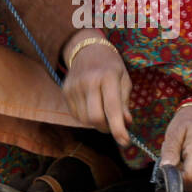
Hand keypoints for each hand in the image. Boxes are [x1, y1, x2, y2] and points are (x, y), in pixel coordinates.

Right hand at [61, 30, 133, 147]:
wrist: (86, 49)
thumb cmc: (110, 66)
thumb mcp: (124, 79)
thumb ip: (125, 102)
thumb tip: (126, 123)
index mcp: (107, 76)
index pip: (112, 109)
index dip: (119, 129)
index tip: (125, 142)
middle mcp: (88, 82)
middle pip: (95, 119)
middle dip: (107, 128)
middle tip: (114, 126)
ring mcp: (74, 87)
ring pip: (85, 120)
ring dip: (97, 123)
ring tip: (104, 113)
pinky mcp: (65, 92)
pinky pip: (76, 115)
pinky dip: (86, 118)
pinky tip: (92, 107)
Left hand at [159, 84, 191, 191]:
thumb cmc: (186, 123)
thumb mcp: (174, 132)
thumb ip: (170, 151)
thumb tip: (165, 170)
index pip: (190, 177)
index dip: (175, 179)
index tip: (166, 168)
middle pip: (187, 180)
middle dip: (174, 171)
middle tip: (172, 152)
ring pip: (188, 179)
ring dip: (178, 169)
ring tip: (179, 151)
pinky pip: (191, 176)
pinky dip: (184, 169)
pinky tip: (184, 156)